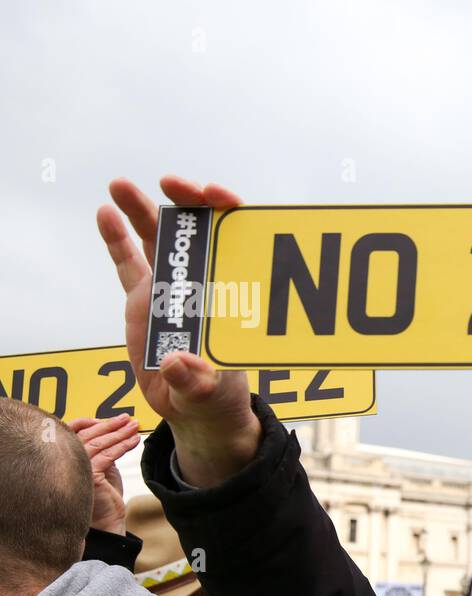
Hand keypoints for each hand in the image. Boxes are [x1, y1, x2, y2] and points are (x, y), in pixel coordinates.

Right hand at [69, 414, 140, 534]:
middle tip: (127, 418)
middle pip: (85, 435)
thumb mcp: (101, 467)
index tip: (111, 419)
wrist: (107, 521)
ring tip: (134, 427)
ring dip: (119, 433)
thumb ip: (100, 450)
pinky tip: (134, 441)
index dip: (89, 422)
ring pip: (98, 444)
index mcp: (64, 457)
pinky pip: (107, 456)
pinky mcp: (89, 477)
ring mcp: (75, 469)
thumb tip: (112, 430)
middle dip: (109, 425)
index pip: (70, 432)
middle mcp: (64, 462)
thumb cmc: (104, 495)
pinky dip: (122, 446)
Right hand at [96, 176, 261, 485]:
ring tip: (121, 185)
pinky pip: (129, 263)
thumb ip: (196, 381)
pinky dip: (117, 237)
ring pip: (159, 241)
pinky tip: (105, 212)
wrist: (195, 409)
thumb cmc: (214, 398)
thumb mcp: (208, 395)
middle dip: (187, 202)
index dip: (229, 214)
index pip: (237, 243)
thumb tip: (177, 363)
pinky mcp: (143, 299)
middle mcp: (200, 285)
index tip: (217, 196)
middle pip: (197, 233)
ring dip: (143, 209)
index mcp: (226, 297)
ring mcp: (170, 288)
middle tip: (172, 182)